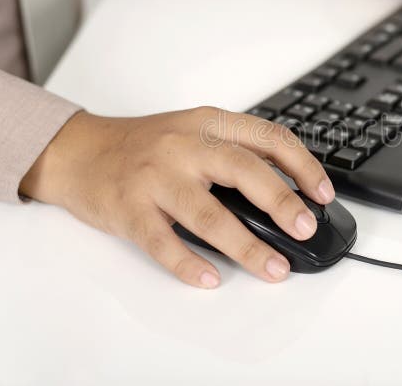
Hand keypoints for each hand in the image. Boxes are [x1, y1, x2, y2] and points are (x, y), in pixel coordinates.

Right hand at [19, 107, 335, 287]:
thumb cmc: (145, 146)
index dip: (302, 165)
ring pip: (207, 214)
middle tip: (306, 228)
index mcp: (208, 123)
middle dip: (281, 202)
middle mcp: (184, 146)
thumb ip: (236, 152)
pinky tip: (211, 278)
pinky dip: (189, 263)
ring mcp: (155, 178)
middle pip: (243, 170)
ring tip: (273, 268)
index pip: (267, 137)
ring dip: (246, 246)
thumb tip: (291, 192)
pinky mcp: (128, 209)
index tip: (323, 192)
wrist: (79, 151)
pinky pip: (163, 242)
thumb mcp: (195, 131)